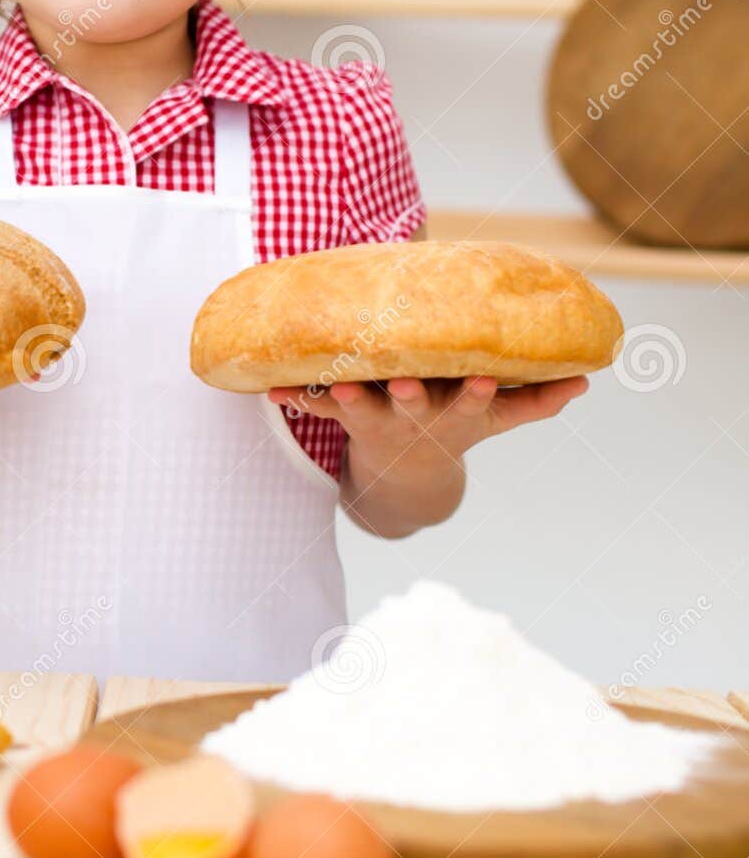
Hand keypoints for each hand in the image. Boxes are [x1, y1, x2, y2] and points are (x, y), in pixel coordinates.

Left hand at [267, 374, 590, 474]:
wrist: (406, 480)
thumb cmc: (455, 425)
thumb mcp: (497, 420)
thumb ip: (537, 400)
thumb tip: (586, 377)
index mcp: (455, 415)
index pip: (471, 404)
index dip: (475, 393)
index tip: (478, 378)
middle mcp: (417, 419)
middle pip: (414, 406)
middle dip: (410, 394)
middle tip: (403, 382)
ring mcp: (379, 421)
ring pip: (361, 409)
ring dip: (345, 398)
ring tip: (333, 385)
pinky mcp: (345, 419)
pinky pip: (315, 407)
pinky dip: (294, 398)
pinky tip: (270, 388)